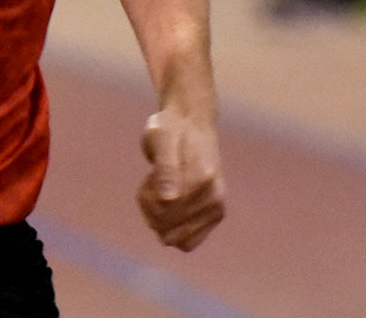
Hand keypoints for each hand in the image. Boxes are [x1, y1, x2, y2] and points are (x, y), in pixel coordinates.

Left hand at [138, 108, 225, 250]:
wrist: (191, 123)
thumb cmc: (170, 129)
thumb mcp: (160, 139)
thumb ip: (165, 169)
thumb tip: (168, 199)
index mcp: (202, 178)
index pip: (166, 212)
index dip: (148, 200)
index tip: (151, 177)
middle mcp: (214, 197)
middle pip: (168, 229)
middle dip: (152, 209)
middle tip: (154, 181)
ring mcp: (216, 208)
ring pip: (176, 239)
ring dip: (160, 218)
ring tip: (162, 190)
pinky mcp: (215, 215)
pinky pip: (187, 241)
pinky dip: (172, 227)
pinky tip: (169, 203)